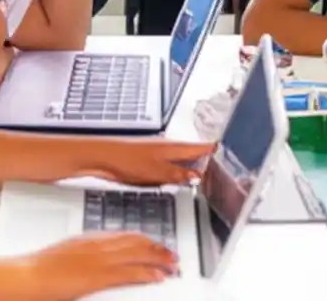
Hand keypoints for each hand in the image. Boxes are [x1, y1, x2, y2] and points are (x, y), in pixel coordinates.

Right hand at [23, 232, 177, 297]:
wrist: (28, 275)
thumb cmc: (39, 269)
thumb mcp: (65, 255)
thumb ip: (81, 255)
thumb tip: (91, 262)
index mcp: (90, 239)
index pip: (124, 235)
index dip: (143, 240)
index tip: (154, 244)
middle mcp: (98, 245)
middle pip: (136, 242)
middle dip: (156, 248)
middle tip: (171, 254)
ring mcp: (100, 260)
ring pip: (138, 255)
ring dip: (158, 259)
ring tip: (172, 264)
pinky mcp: (99, 276)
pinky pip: (130, 273)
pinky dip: (148, 273)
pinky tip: (158, 276)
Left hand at [78, 138, 215, 185]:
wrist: (101, 157)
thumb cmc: (126, 160)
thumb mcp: (158, 172)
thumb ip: (178, 174)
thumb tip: (196, 175)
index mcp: (172, 147)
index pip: (199, 147)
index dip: (212, 150)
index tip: (224, 151)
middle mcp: (166, 147)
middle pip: (190, 153)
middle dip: (202, 160)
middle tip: (215, 168)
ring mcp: (156, 152)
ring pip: (178, 159)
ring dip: (187, 166)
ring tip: (198, 175)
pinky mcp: (146, 159)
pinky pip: (166, 164)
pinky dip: (174, 170)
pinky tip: (172, 178)